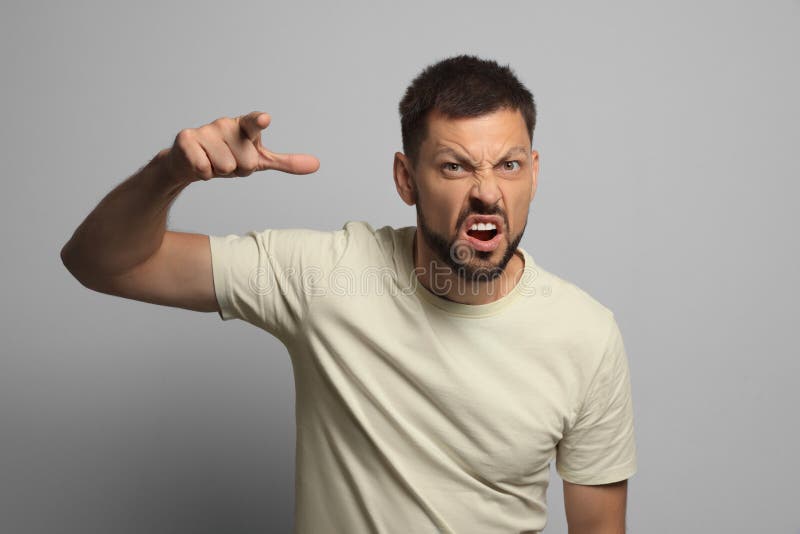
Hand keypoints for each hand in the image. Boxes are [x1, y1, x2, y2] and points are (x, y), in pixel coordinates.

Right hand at [163, 111, 319, 183]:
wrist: (189, 162)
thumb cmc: (229, 157)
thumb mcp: (258, 160)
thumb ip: (286, 162)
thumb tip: (316, 164)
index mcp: (245, 127)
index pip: (254, 123)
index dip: (258, 121)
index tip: (265, 119)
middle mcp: (226, 124)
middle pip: (244, 163)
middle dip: (237, 170)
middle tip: (227, 162)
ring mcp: (205, 130)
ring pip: (225, 168)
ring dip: (220, 172)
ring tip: (213, 161)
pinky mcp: (186, 139)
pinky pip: (205, 169)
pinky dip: (203, 173)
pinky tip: (200, 163)